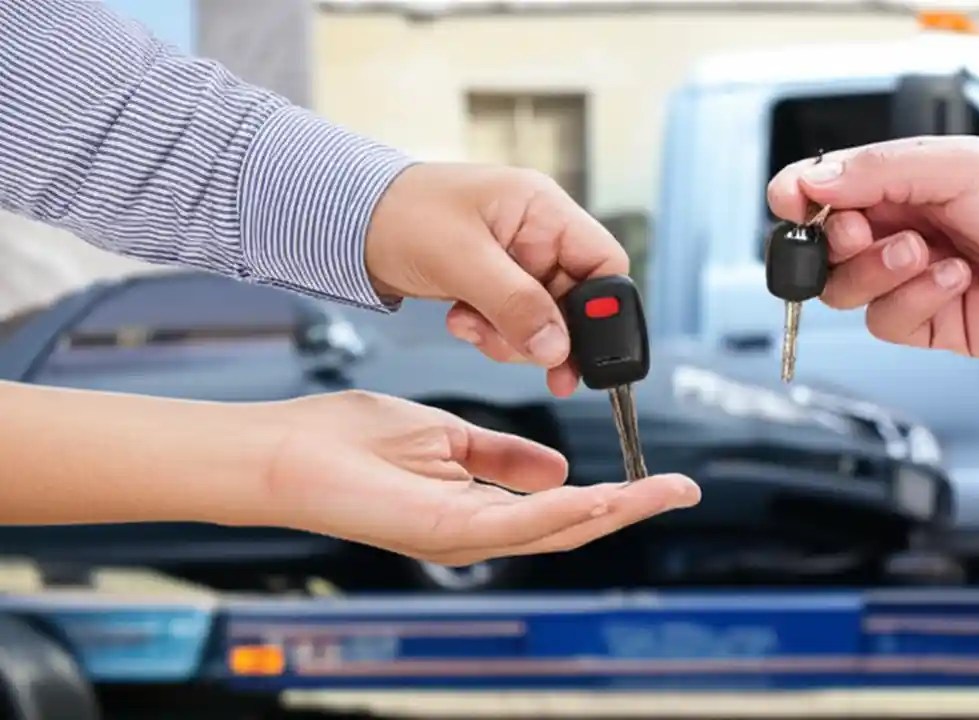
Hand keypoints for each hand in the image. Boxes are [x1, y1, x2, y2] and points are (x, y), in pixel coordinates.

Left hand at [260, 391, 699, 565]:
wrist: (287, 452)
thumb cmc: (345, 443)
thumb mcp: (443, 435)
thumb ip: (500, 456)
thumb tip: (555, 467)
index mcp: (476, 507)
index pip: (559, 506)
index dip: (614, 495)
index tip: (656, 478)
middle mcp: (475, 530)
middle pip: (570, 526)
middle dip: (630, 509)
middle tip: (680, 490)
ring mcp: (460, 535)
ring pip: (554, 529)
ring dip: (612, 511)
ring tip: (659, 492)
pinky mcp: (443, 530)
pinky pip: (515, 521)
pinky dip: (562, 508)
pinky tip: (600, 494)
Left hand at [365, 164, 627, 396]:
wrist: (344, 223)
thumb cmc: (398, 215)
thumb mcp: (461, 260)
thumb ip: (516, 304)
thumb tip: (559, 348)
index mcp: (542, 209)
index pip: (605, 263)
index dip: (601, 311)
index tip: (580, 348)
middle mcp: (538, 233)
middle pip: (578, 300)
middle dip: (550, 334)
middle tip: (538, 365)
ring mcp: (517, 260)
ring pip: (546, 319)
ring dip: (514, 338)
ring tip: (473, 326)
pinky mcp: (494, 283)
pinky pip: (515, 322)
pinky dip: (494, 334)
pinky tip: (462, 321)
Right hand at [766, 136, 978, 359]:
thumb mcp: (955, 165)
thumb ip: (875, 172)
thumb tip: (810, 181)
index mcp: (904, 185)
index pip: (826, 192)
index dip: (799, 199)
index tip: (791, 204)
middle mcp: (903, 233)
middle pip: (825, 249)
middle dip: (837, 242)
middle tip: (863, 231)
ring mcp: (914, 282)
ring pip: (847, 291)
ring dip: (878, 272)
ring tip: (927, 254)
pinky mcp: (933, 326)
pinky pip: (886, 324)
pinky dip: (914, 301)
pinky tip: (958, 280)